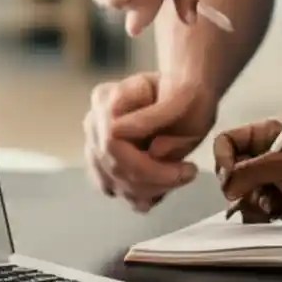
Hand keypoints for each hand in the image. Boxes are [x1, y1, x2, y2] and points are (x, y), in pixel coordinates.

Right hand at [84, 72, 216, 210]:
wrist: (175, 87)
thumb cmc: (179, 89)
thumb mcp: (181, 98)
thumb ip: (157, 118)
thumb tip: (152, 150)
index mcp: (104, 99)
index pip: (112, 145)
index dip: (149, 167)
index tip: (187, 168)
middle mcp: (92, 122)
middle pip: (113, 168)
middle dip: (154, 181)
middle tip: (188, 174)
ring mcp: (92, 143)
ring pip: (114, 184)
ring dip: (151, 190)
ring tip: (179, 177)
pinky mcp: (99, 162)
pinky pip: (114, 189)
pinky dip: (139, 194)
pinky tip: (162, 187)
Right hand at [215, 123, 281, 221]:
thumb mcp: (281, 165)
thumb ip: (249, 171)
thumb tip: (227, 187)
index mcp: (264, 137)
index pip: (227, 143)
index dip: (222, 160)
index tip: (228, 180)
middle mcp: (264, 158)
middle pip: (230, 171)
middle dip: (234, 186)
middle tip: (245, 197)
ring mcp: (271, 180)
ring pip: (241, 193)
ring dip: (247, 201)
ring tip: (267, 205)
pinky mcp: (278, 202)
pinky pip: (256, 209)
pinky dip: (258, 213)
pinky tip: (273, 212)